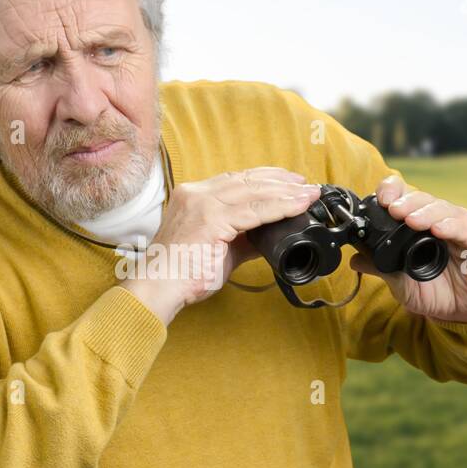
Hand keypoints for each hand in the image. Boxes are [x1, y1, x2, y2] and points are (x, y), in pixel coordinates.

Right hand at [119, 167, 322, 324]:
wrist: (158, 288)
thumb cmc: (182, 273)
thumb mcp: (219, 250)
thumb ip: (244, 239)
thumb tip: (270, 235)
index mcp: (193, 196)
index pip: (236, 179)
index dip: (266, 178)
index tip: (290, 182)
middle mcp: (196, 194)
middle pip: (247, 180)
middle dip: (281, 181)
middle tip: (306, 185)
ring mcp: (202, 204)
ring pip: (253, 192)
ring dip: (286, 193)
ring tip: (308, 194)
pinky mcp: (210, 220)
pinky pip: (254, 211)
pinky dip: (279, 208)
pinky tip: (296, 207)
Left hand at [347, 175, 466, 323]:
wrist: (463, 311)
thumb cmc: (435, 291)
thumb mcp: (400, 282)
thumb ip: (379, 268)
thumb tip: (354, 258)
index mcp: (418, 224)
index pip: (405, 196)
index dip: (393, 191)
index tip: (382, 199)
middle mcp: (438, 220)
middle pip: (422, 199)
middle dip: (406, 201)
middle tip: (393, 209)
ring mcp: (458, 229)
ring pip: (442, 209)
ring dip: (425, 212)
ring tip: (411, 220)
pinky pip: (464, 229)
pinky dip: (451, 226)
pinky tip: (439, 230)